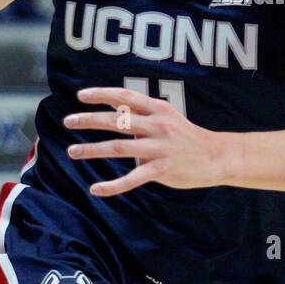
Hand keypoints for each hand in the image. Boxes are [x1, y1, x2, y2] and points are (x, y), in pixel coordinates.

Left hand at [63, 87, 228, 195]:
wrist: (217, 156)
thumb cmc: (187, 136)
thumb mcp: (168, 117)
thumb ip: (142, 114)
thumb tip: (113, 110)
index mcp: (158, 109)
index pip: (124, 96)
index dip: (102, 94)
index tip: (81, 96)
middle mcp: (157, 125)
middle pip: (116, 120)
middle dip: (89, 120)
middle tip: (68, 121)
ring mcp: (159, 148)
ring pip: (118, 147)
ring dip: (92, 149)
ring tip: (72, 151)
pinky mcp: (161, 169)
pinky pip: (132, 178)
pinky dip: (112, 185)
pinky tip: (95, 189)